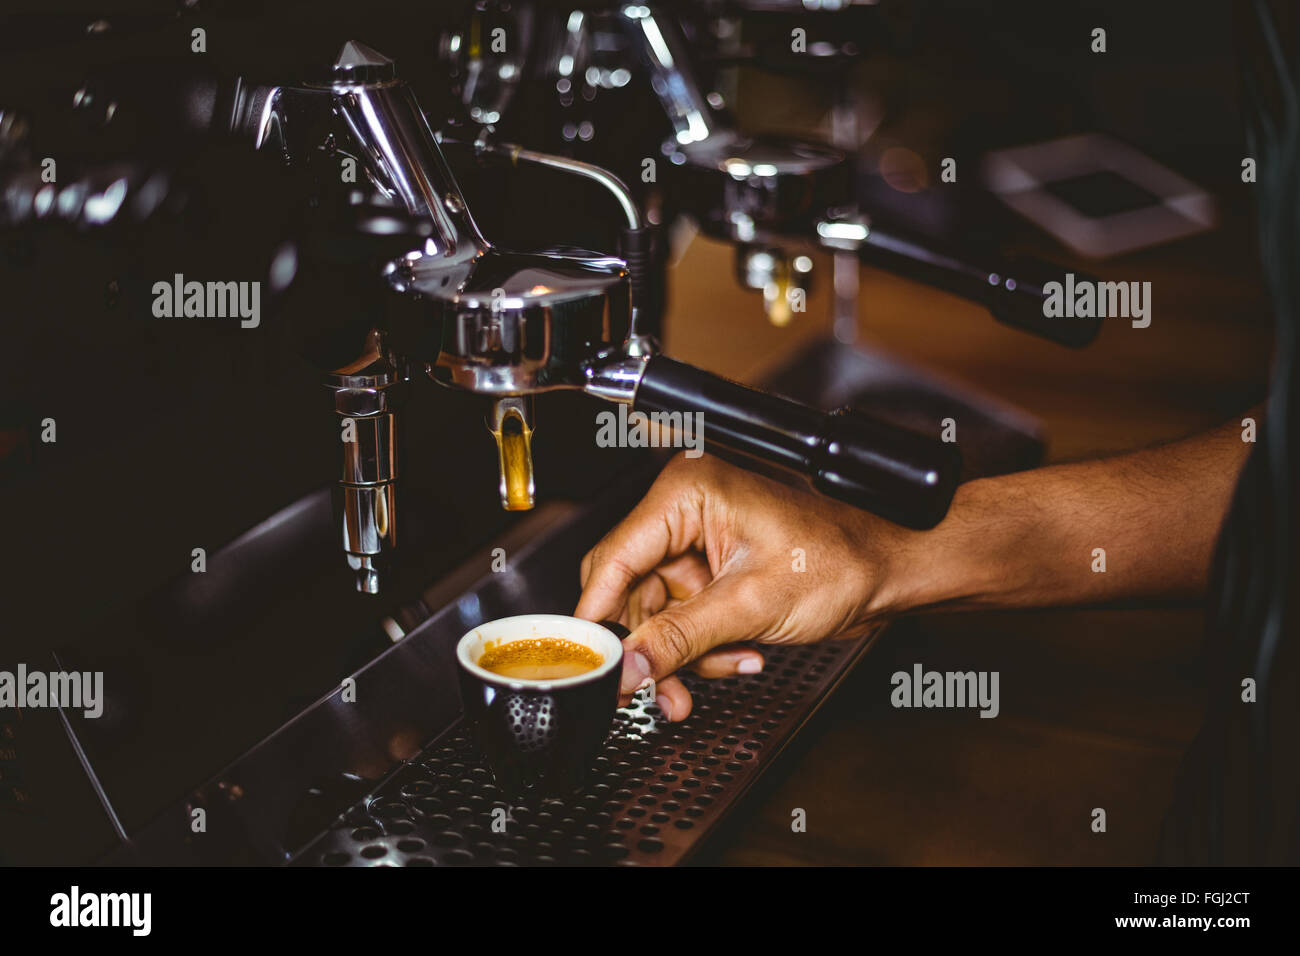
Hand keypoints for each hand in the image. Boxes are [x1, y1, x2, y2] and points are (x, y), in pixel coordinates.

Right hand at [575, 453, 910, 720]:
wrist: (891, 571)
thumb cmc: (841, 558)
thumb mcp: (750, 604)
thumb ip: (680, 638)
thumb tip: (628, 666)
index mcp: (686, 493)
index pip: (614, 559)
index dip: (600, 617)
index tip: (595, 663)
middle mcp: (685, 512)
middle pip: (631, 592)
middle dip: (652, 645)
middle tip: (656, 688)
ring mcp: (699, 543)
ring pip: (658, 614)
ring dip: (686, 653)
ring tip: (728, 664)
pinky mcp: (714, 570)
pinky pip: (686, 620)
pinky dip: (707, 647)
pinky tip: (743, 652)